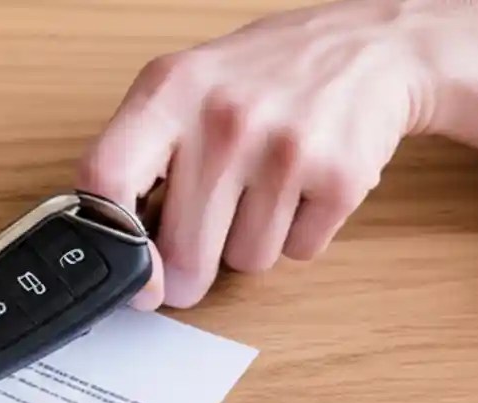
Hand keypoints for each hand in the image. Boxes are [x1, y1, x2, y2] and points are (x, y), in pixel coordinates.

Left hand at [77, 0, 451, 308]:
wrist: (369, 47)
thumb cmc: (260, 77)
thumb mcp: (181, 88)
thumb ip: (136, 157)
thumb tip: (112, 248)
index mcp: (169, 92)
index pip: (107, 178)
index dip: (115, 246)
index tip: (133, 280)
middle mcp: (223, 118)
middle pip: (183, 249)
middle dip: (188, 271)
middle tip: (198, 252)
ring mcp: (285, 147)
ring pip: (244, 261)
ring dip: (249, 243)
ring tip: (262, 189)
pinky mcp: (341, 176)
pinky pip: (298, 252)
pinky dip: (297, 235)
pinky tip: (301, 187)